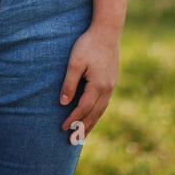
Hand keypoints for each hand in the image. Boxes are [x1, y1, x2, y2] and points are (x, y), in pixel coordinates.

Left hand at [59, 24, 120, 141]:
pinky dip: (97, 113)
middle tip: (73, 141)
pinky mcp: (111, 82)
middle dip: (83, 128)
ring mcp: (111, 86)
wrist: (107, 32)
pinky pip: (104, 104)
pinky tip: (92, 117)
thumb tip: (63, 103)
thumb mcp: (75, 63)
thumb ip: (69, 83)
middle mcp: (107, 89)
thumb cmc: (88, 45)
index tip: (63, 128)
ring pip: (101, 111)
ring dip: (91, 123)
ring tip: (83, 135)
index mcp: (98, 86)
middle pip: (94, 114)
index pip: (83, 108)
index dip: (73, 119)